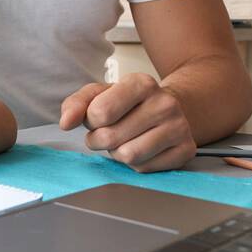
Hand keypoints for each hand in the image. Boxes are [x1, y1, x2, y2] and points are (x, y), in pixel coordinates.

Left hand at [59, 73, 195, 172]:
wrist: (169, 108)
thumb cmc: (127, 103)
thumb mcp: (99, 94)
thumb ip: (76, 104)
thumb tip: (66, 122)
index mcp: (142, 83)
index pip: (100, 112)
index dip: (91, 120)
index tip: (99, 117)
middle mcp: (165, 103)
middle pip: (110, 137)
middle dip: (101, 139)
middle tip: (110, 132)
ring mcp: (179, 127)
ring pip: (128, 156)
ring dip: (118, 153)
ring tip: (126, 139)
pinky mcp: (185, 150)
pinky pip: (144, 168)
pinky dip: (136, 164)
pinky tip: (143, 148)